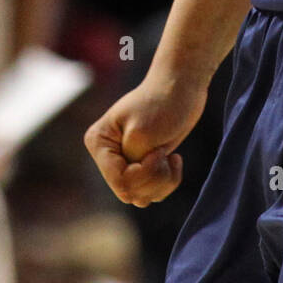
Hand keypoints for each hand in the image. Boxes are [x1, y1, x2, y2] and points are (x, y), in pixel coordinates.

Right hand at [83, 70, 208, 207]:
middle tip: (164, 153)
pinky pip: (154, 192)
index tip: (158, 151)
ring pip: (142, 196)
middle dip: (154, 178)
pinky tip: (174, 159)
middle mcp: (108, 155)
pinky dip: (169, 180)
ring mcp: (126, 161)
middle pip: (130, 192)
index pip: (119, 180)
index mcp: (99, 142)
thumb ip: (131, 168)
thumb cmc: (163, 103)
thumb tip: (130, 193)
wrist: (183, 86)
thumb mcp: (142, 136)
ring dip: (163, 181)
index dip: (143, 174)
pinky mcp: (144, 166)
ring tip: (171, 158)